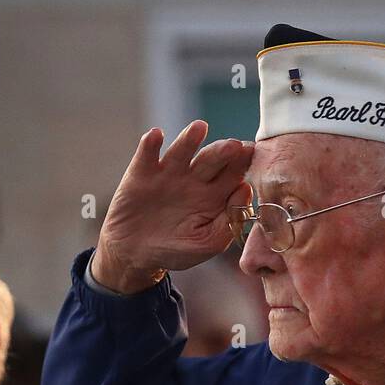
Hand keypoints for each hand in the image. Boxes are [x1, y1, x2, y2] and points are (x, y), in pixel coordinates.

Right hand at [90, 120, 253, 293]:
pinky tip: (156, 136)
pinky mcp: (142, 172)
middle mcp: (195, 178)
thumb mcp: (207, 244)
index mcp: (215, 194)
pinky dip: (150, 144)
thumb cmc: (175, 250)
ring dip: (189, 139)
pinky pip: (147, 154)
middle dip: (223, 152)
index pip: (233, 174)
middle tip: (233, 146)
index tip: (250, 155)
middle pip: (212, 159)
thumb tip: (245, 190)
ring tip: (199, 129)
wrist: (134, 255)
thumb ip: (228, 222)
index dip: (242, 164)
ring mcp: (169, 173)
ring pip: (182, 151)